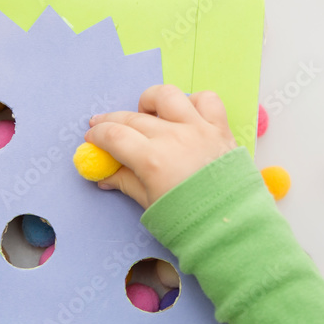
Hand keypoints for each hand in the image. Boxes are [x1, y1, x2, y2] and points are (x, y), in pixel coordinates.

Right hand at [85, 85, 237, 208]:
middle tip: (103, 126)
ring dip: (150, 101)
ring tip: (145, 112)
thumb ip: (126, 183)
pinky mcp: (220, 128)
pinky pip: (206, 100)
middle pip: (133, 118)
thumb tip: (104, 175)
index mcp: (152, 159)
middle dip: (112, 121)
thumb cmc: (190, 221)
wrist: (232, 227)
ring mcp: (198, 129)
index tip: (91, 138)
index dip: (97, 135)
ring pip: (167, 96)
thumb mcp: (150, 205)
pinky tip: (184, 114)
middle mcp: (174, 137)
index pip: (114, 136)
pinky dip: (193, 102)